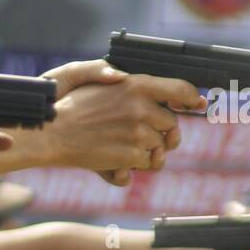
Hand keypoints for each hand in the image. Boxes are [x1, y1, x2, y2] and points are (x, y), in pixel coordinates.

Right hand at [38, 60, 204, 175]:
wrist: (52, 134)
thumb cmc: (74, 109)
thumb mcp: (104, 86)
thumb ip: (136, 88)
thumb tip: (169, 96)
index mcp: (136, 84)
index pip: (180, 89)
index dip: (191, 98)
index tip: (196, 105)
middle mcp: (141, 107)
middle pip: (171, 123)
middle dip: (160, 131)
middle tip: (141, 133)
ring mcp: (137, 132)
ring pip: (160, 146)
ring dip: (148, 150)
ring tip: (127, 147)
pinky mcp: (130, 155)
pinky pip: (147, 163)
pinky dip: (135, 165)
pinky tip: (118, 159)